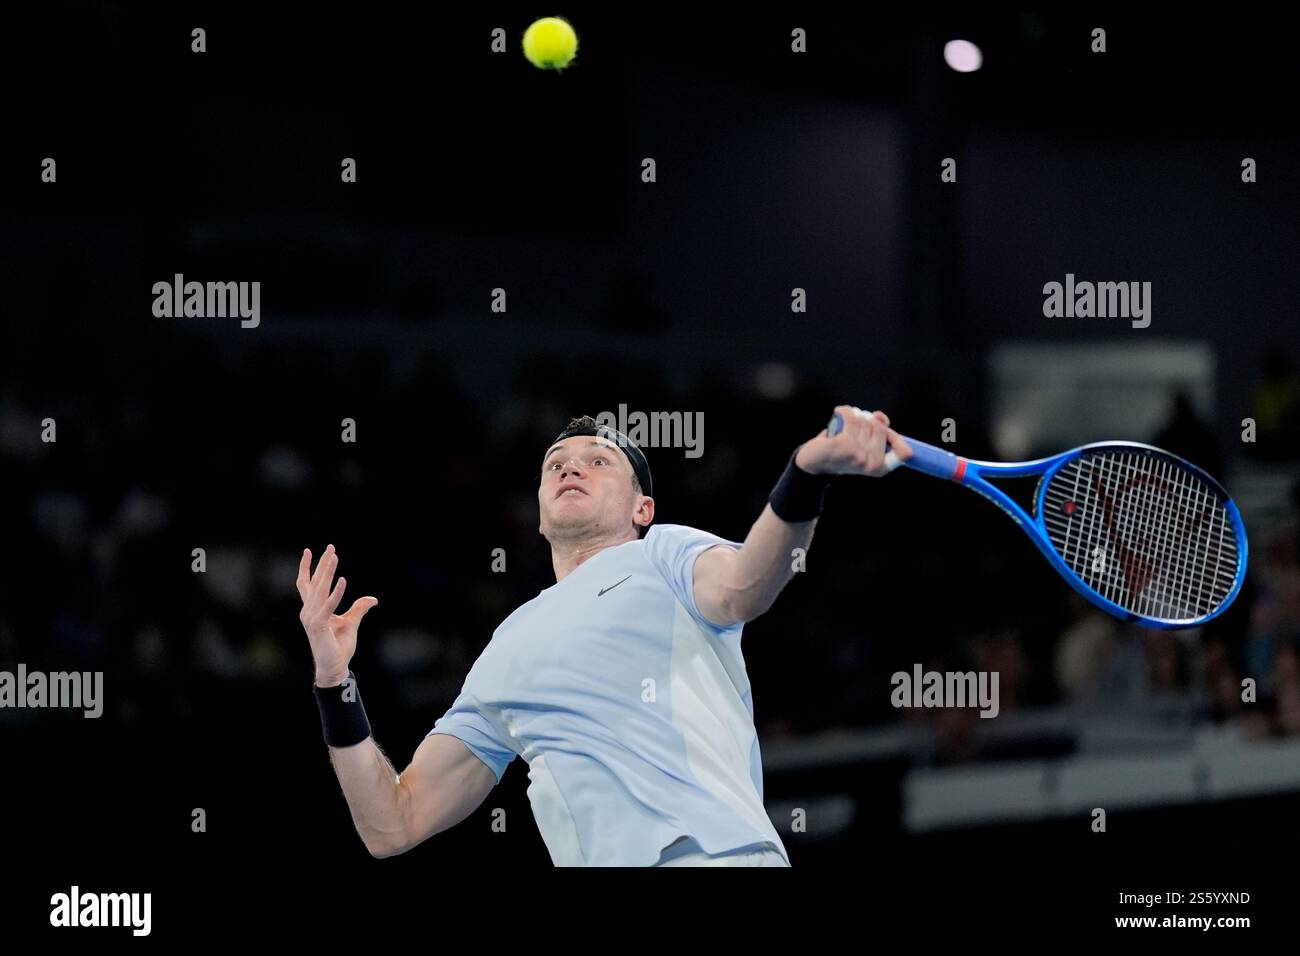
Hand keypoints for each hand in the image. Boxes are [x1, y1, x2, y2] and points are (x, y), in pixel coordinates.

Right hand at [297, 544, 378, 685]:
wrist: (334, 667)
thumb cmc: (339, 646)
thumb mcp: (351, 622)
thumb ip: (359, 608)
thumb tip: (373, 599)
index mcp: (312, 610)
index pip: (306, 584)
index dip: (308, 567)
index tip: (309, 550)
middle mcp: (308, 612)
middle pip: (315, 582)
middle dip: (322, 563)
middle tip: (330, 547)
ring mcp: (312, 619)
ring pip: (320, 590)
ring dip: (328, 572)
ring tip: (334, 557)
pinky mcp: (319, 627)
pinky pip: (328, 606)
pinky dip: (336, 593)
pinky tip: (343, 580)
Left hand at [794, 405, 913, 476]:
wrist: (813, 463)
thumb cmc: (840, 451)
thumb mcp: (864, 444)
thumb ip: (879, 431)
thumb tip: (880, 418)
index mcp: (880, 467)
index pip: (904, 452)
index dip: (895, 438)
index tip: (880, 426)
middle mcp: (871, 464)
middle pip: (880, 426)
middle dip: (866, 422)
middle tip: (852, 431)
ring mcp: (858, 455)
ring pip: (865, 420)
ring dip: (853, 417)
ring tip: (842, 429)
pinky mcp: (843, 445)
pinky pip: (851, 416)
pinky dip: (842, 412)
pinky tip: (836, 417)